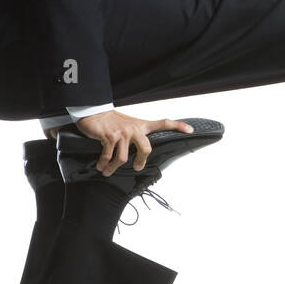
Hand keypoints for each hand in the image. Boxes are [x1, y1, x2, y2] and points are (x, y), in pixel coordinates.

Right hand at [75, 111, 194, 175]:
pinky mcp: (109, 137)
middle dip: (140, 161)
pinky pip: (108, 156)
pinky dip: (104, 164)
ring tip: (107, 171)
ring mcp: (122, 133)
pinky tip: (101, 166)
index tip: (190, 130)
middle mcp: (134, 129)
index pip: (163, 123)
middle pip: (145, 149)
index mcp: (141, 126)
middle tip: (136, 167)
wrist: (94, 113)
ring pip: (123, 158)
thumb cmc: (111, 121)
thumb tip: (141, 152)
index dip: (178, 126)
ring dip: (113, 168)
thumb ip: (137, 135)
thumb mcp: (128, 124)